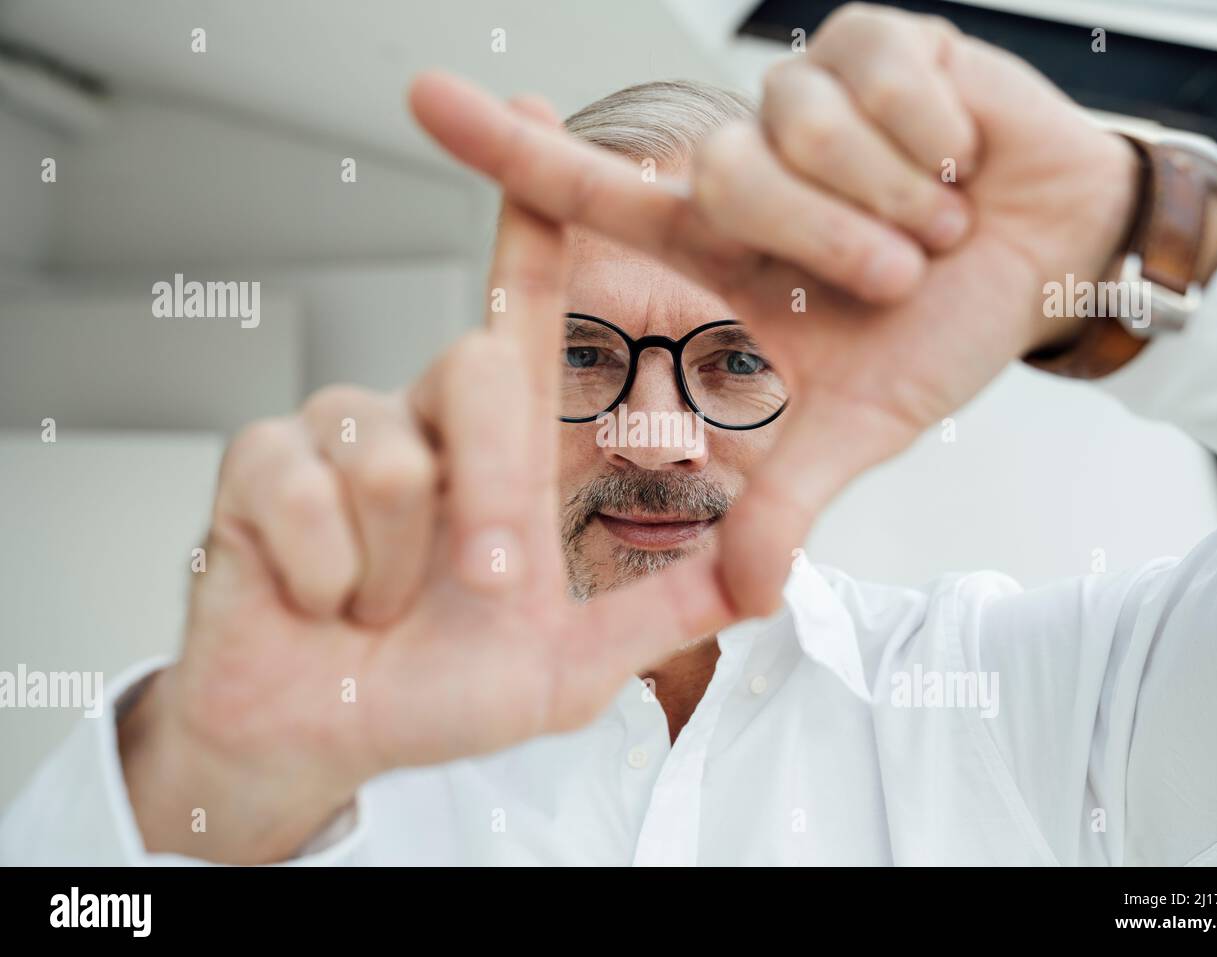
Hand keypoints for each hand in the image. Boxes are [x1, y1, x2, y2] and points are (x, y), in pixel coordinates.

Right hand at [120, 130, 735, 863]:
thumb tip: (769, 578)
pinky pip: (302, 493)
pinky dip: (327, 578)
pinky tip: (321, 601)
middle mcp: (426, 420)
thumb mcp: (573, 663)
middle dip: (490, 488)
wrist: (319, 739)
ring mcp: (338, 435)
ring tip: (377, 611)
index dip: (535, 230)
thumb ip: (663, 612)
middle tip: (490, 582)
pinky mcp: (259, 462)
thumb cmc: (438, 693)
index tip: (543, 125)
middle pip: (473, 368)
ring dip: (394, 568)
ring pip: (383, 451)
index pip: (523, 315)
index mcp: (502, 450)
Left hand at [407, 3, 1140, 616]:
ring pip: (793, 126)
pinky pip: (874, 73)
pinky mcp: (873, 38)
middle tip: (896, 276)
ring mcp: (802, 96)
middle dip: (823, 240)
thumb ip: (789, 502)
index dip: (509, 151)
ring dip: (885, 196)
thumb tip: (746, 598)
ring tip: (936, 224)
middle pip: (714, 174)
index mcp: (719, 257)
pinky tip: (957, 160)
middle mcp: (741, 169)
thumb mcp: (859, 429)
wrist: (1058, 256)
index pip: (591, 195)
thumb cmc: (944, 331)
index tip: (425, 99)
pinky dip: (934, 136)